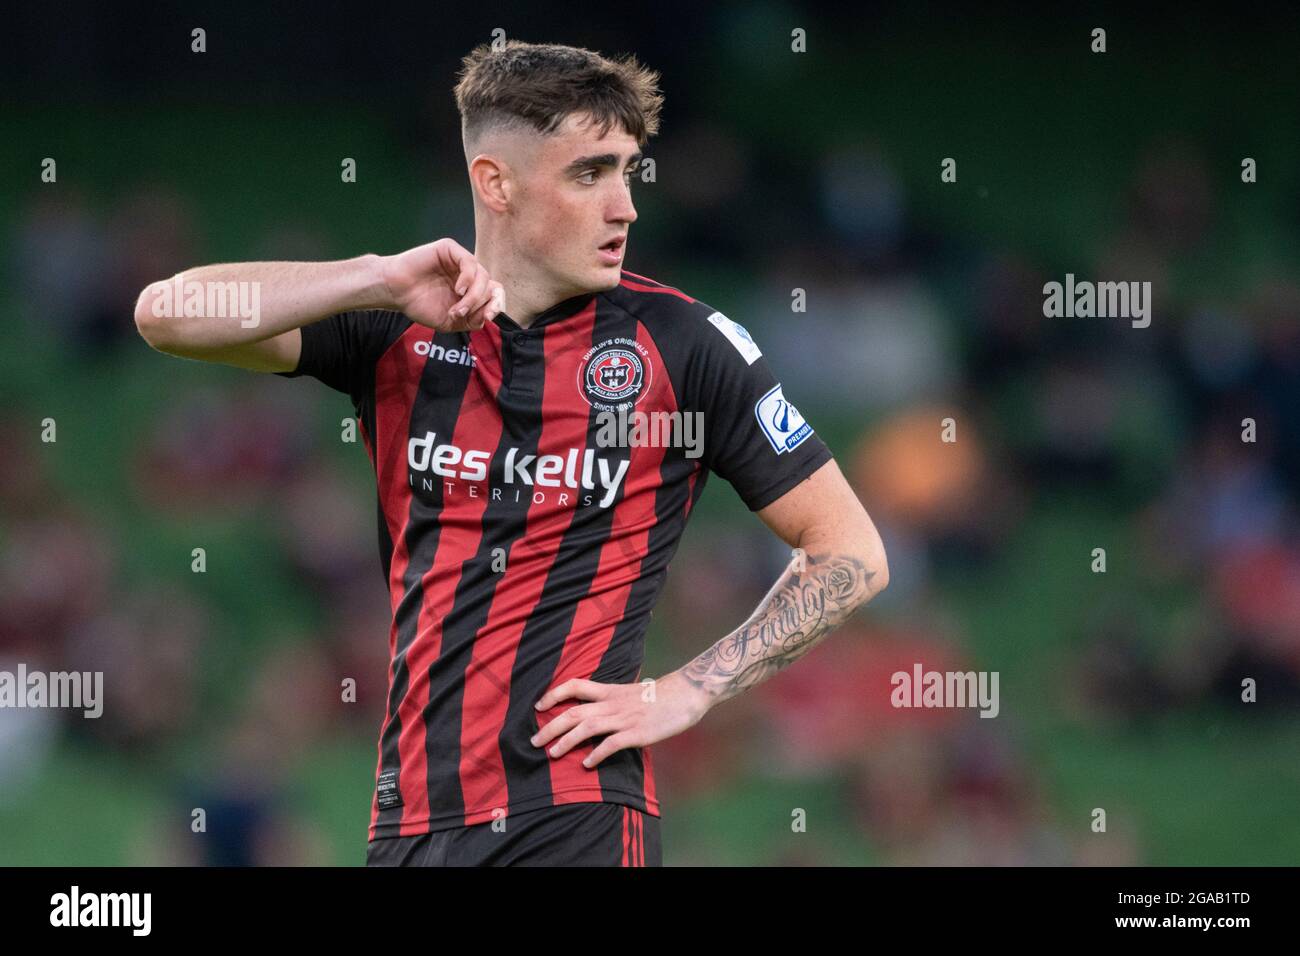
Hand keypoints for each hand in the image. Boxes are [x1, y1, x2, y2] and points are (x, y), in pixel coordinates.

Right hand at [377, 238, 504, 331]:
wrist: (395, 292)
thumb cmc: (419, 305)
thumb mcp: (449, 322)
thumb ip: (471, 320)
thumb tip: (488, 315)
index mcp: (470, 290)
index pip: (494, 294)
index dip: (496, 305)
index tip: (487, 317)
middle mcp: (468, 275)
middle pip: (491, 285)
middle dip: (481, 304)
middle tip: (462, 314)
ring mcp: (459, 261)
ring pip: (483, 276)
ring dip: (473, 296)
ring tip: (457, 308)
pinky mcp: (450, 249)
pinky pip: (469, 262)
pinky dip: (468, 279)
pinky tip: (458, 290)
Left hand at [531, 671, 711, 768]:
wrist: (686, 693)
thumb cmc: (660, 696)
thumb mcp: (631, 693)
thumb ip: (613, 702)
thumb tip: (599, 712)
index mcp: (610, 691)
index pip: (575, 686)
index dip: (553, 694)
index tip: (538, 706)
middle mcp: (612, 703)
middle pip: (573, 712)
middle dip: (550, 726)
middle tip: (534, 741)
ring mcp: (624, 718)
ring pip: (587, 727)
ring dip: (566, 741)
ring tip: (552, 754)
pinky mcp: (637, 733)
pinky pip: (611, 744)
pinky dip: (597, 755)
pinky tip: (587, 765)